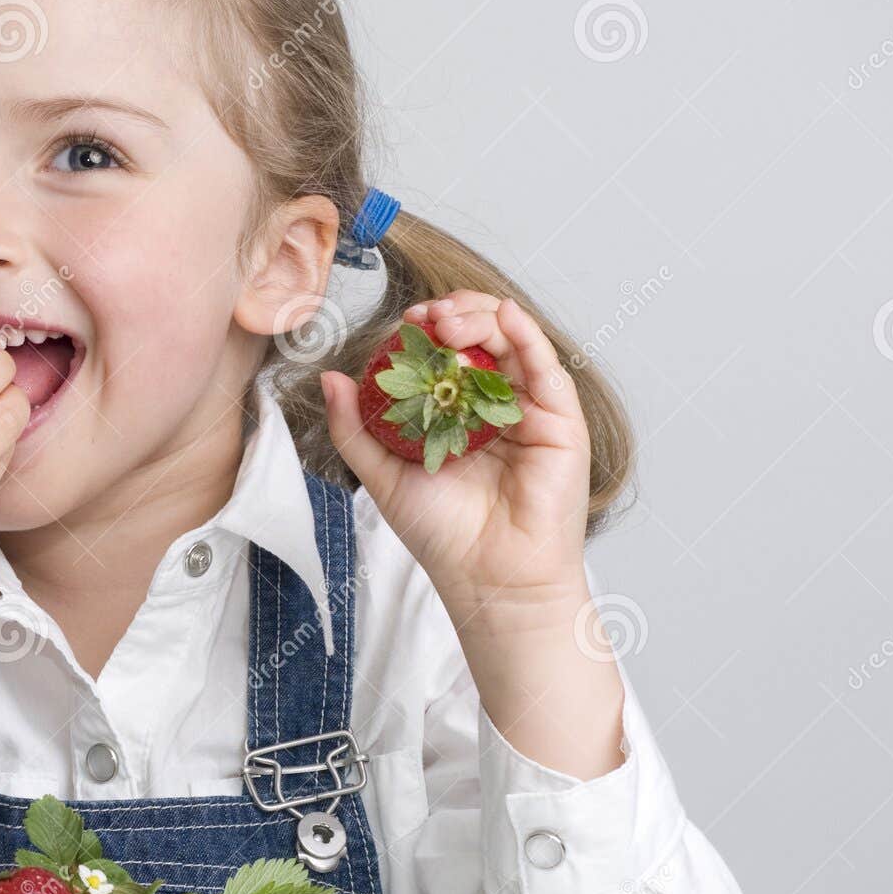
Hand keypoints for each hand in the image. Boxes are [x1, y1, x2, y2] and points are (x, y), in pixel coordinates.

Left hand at [322, 291, 592, 613]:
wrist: (487, 578)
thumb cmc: (442, 534)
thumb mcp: (383, 475)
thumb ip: (354, 428)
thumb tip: (330, 378)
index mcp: (458, 413)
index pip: (446, 354)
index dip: (427, 331)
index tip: (403, 323)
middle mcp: (496, 405)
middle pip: (481, 339)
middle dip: (454, 316)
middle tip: (426, 318)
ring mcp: (531, 411)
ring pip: (512, 343)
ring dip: (481, 318)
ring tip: (448, 320)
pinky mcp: (561, 422)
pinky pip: (547, 368)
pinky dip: (527, 335)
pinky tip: (504, 315)